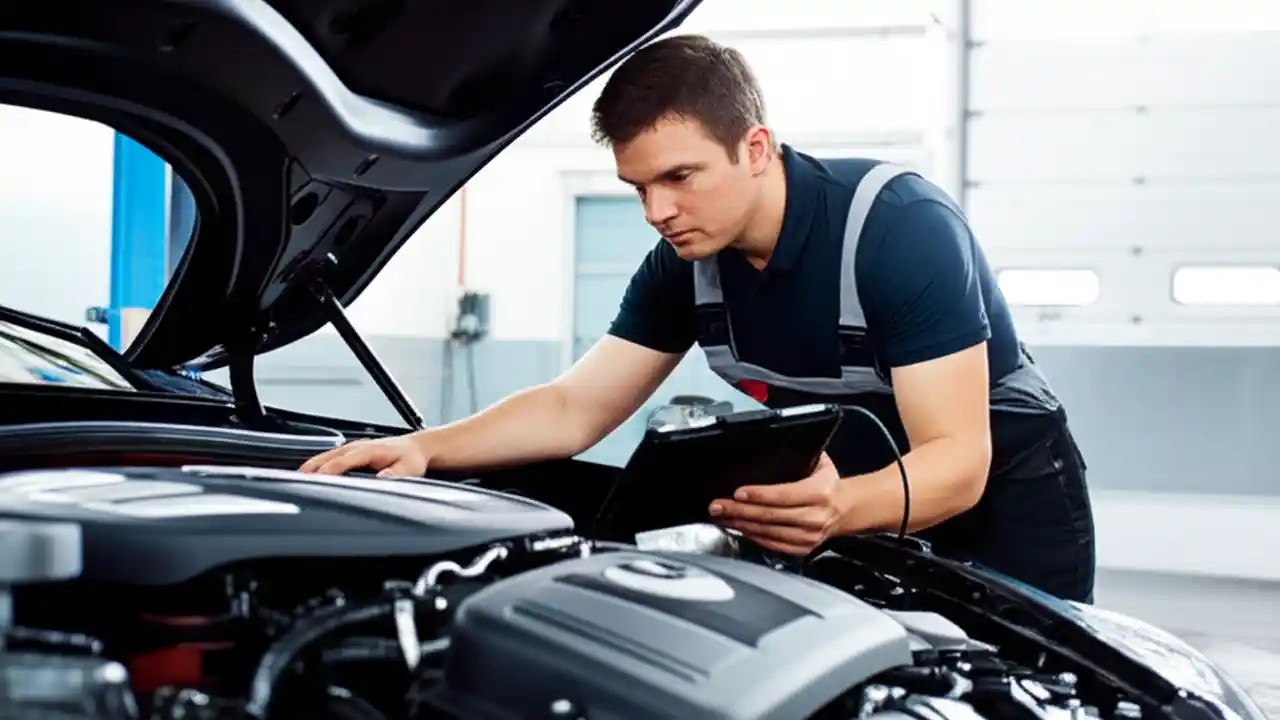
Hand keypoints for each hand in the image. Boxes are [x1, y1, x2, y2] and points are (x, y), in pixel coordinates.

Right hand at [298, 435, 429, 477]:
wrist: (416, 447)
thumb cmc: (412, 459)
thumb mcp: (410, 468)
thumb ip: (396, 473)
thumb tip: (383, 477)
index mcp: (370, 450)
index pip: (345, 460)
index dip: (330, 469)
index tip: (318, 479)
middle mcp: (357, 447)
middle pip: (328, 457)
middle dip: (313, 469)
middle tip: (296, 483)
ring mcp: (352, 448)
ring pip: (325, 456)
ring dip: (311, 467)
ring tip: (295, 480)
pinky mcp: (350, 452)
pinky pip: (328, 458)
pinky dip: (316, 466)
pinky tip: (307, 476)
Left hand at [708, 453, 847, 555]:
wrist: (846, 509)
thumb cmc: (828, 483)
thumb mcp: (821, 463)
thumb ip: (801, 455)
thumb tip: (773, 444)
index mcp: (819, 493)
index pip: (783, 495)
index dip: (759, 495)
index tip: (738, 493)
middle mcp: (814, 517)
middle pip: (770, 516)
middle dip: (739, 511)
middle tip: (717, 505)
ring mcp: (809, 537)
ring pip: (768, 533)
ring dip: (740, 525)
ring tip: (721, 516)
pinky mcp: (802, 549)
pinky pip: (772, 545)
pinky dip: (752, 537)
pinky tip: (738, 528)